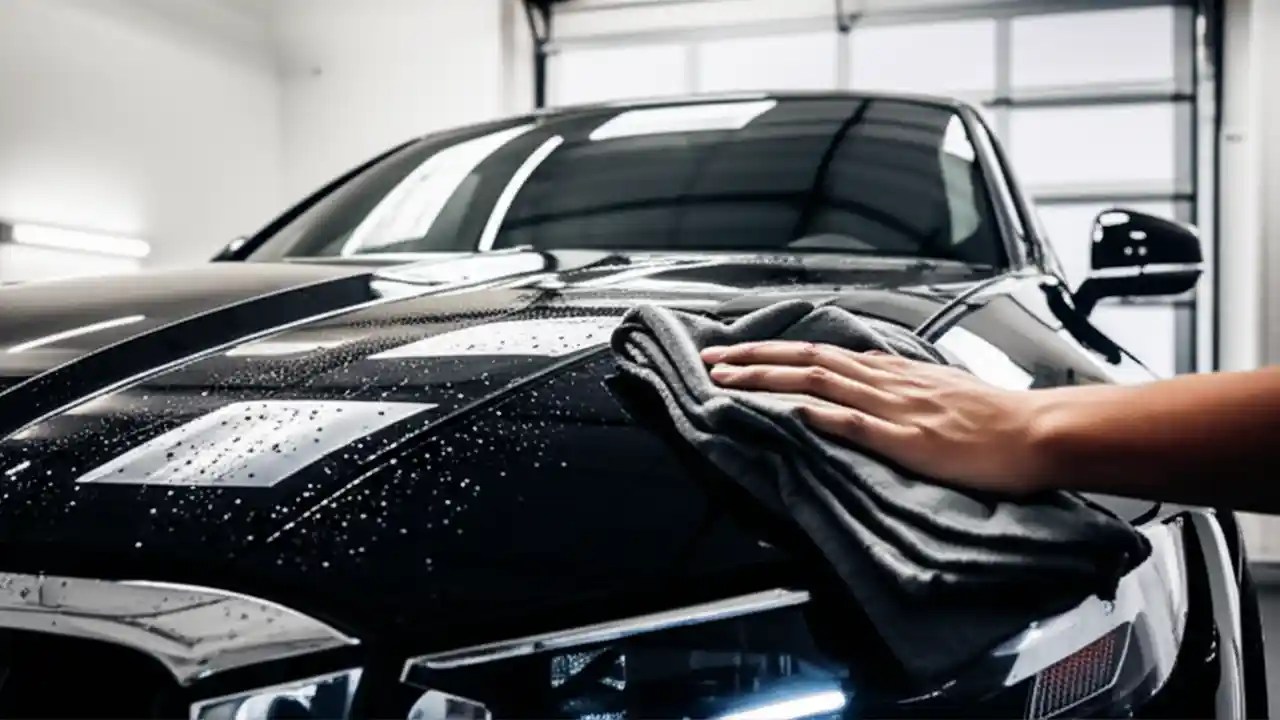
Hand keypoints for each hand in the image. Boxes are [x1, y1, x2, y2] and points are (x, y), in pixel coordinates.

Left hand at [701, 341, 1053, 495]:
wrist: (1037, 432)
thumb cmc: (992, 417)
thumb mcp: (936, 389)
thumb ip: (897, 384)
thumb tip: (863, 377)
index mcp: (891, 372)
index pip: (820, 353)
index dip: (773, 351)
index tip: (736, 351)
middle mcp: (886, 382)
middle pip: (808, 360)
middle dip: (754, 358)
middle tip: (710, 360)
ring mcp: (896, 409)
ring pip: (821, 383)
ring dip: (770, 379)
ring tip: (728, 381)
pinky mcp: (910, 441)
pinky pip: (859, 424)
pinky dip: (823, 415)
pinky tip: (792, 412)